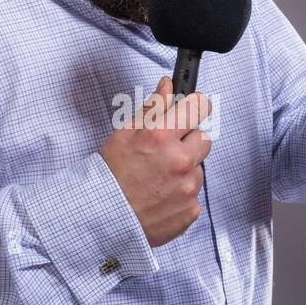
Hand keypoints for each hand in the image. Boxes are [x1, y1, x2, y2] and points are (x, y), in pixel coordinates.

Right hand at [99, 75, 212, 248]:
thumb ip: (152, 108)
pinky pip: (194, 195)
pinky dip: (182, 194)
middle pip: (204, 138)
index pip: (198, 107)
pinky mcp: (190, 210)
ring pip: (199, 168)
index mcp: (162, 137)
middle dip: (189, 141)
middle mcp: (180, 161)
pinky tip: (161, 196)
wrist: (101, 218)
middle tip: (167, 150)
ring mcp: (188, 188)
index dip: (196, 105)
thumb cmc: (109, 175)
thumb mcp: (124, 134)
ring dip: (185, 169)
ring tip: (159, 178)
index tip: (192, 108)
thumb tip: (168, 86)